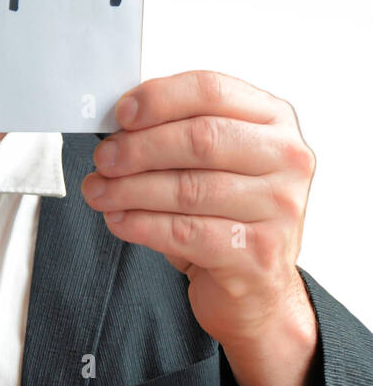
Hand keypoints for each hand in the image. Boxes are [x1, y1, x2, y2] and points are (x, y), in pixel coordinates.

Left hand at [81, 70, 320, 385]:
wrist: (257, 296)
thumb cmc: (224, 220)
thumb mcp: (208, 166)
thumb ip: (172, 134)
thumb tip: (106, 117)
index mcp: (276, 123)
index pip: (212, 90)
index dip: (155, 98)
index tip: (115, 112)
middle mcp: (289, 160)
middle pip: (196, 137)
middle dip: (134, 148)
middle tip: (97, 160)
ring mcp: (282, 210)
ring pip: (184, 187)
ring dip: (126, 189)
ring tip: (95, 193)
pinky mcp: (258, 256)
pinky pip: (183, 233)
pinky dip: (139, 225)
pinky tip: (116, 222)